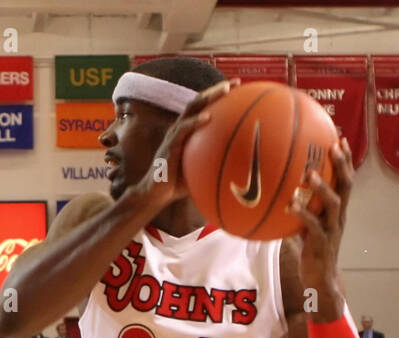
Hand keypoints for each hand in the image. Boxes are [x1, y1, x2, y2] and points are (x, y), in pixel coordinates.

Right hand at [137, 79, 238, 207]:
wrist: (156, 194)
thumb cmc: (179, 184)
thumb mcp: (201, 171)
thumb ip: (216, 164)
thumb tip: (242, 170)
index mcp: (189, 131)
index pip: (205, 108)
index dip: (219, 97)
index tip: (238, 89)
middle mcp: (182, 128)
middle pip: (200, 101)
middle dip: (217, 90)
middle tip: (235, 83)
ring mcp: (174, 134)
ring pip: (192, 108)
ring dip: (209, 97)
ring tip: (225, 90)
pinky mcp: (169, 145)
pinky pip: (183, 130)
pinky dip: (195, 122)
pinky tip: (208, 118)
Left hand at [291, 138, 353, 298]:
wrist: (320, 278)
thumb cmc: (311, 249)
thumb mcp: (307, 224)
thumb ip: (299, 206)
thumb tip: (277, 189)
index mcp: (337, 210)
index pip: (346, 180)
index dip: (345, 161)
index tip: (340, 138)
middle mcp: (338, 216)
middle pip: (346, 186)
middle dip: (342, 165)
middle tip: (334, 146)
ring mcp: (331, 229)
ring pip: (332, 203)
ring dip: (322, 187)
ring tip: (311, 174)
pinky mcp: (321, 243)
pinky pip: (313, 225)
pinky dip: (302, 213)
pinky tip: (290, 204)